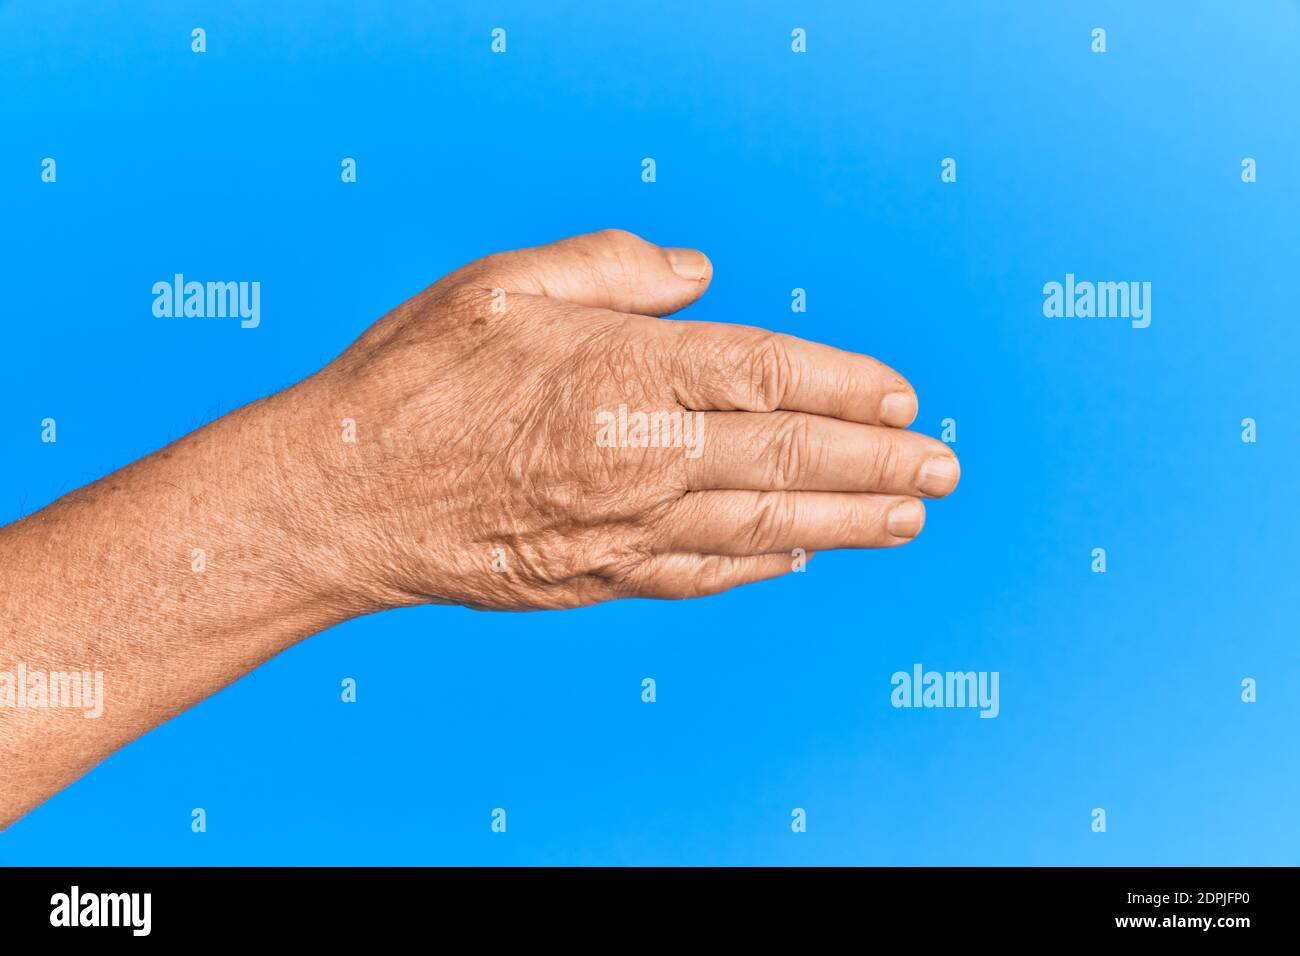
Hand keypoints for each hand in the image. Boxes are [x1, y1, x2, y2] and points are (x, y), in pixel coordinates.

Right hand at [297, 229, 959, 609]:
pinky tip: (794, 558)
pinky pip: (696, 574)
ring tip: (905, 520)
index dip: (848, 388)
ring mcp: (622, 529)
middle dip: (878, 466)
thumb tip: (699, 273)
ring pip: (761, 526)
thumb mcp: (503, 283)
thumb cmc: (413, 378)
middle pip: (787, 460)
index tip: (904, 399)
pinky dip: (755, 566)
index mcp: (625, 374)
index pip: (770, 377)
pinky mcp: (595, 576)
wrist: (340, 495)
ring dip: (844, 524)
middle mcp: (639, 459)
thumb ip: (611, 267)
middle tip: (944, 472)